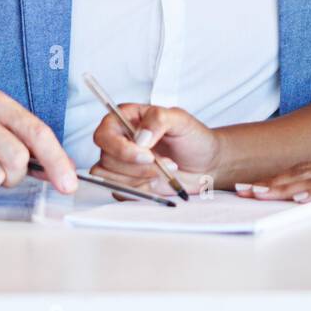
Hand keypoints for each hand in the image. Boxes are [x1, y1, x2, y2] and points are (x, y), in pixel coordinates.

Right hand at [90, 103, 221, 192]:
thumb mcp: (181, 120)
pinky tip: (156, 181)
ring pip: (110, 177)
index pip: (105, 134)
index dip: (120, 148)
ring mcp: (120, 163)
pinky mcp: (125, 183)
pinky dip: (140, 190)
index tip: (147, 155)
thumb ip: (159, 119)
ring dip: (140, 178)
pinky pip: (119, 192)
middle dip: (137, 166)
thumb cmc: (193, 138)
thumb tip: (140, 137)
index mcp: (126, 118)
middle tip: (163, 163)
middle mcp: (119, 140)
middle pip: (106, 158)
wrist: (205, 164)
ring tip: (163, 170)